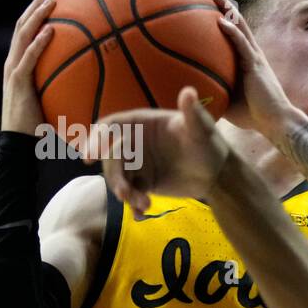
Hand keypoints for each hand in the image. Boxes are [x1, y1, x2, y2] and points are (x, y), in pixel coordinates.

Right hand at [0, 0, 55, 133]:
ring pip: (22, 34)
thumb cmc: (38, 124)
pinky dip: (39, 42)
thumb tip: (97, 83)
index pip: (25, 31)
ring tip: (51, 0)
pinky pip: (29, 57)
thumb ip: (66, 87)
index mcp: (19, 63)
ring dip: (36, 15)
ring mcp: (13, 69)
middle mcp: (13, 61)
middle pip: (22, 24)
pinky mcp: (17, 80)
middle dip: (37, 4)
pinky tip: (52, 31)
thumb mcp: (53, 99)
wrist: (18, 141)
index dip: (36, 12)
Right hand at [83, 87, 230, 216]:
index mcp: (140, 124)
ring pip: (119, 177)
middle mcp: (133, 142)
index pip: (111, 127)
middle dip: (114, 176)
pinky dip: (134, 205)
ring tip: (143, 205)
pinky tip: (141, 215)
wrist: (217, 172)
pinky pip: (131, 193)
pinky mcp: (143, 183)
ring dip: (125, 193)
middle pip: (111, 157)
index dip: (97, 138)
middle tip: (124, 193)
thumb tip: (189, 92)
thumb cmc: (208, 143)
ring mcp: (136, 164)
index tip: (90, 154)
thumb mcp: (201, 128)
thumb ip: (191, 113)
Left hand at [200, 0, 297, 142]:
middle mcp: (250, 51)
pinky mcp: (256, 65)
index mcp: (244, 58)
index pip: (230, 29)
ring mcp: (254, 56)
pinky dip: (231, 31)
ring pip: (238, 24)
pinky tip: (219, 20)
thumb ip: (209, 89)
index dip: (217, 12)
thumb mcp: (225, 99)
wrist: (276, 122)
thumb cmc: (253, 116)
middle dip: (218, 0)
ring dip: (223, 6)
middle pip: (233, 18)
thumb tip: (185, 90)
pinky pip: (242, 44)